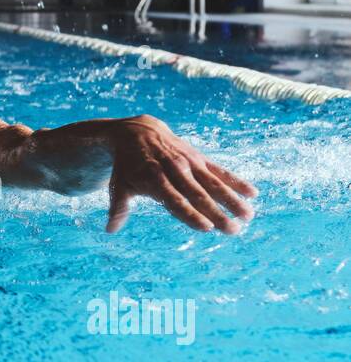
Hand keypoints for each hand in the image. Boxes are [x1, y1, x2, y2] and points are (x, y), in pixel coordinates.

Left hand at [106, 115, 255, 234]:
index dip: (190, 214)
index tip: (205, 228)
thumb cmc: (127, 165)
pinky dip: (235, 181)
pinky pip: (220, 170)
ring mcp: (189, 163)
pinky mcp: (199, 158)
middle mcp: (175, 170)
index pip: (175, 201)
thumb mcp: (118, 184)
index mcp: (155, 180)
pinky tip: (253, 193)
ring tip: (248, 216)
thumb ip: (118, 207)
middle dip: (217, 213)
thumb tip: (109, 230)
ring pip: (214, 183)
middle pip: (198, 195)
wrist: (136, 131)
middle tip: (233, 230)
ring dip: (232, 199)